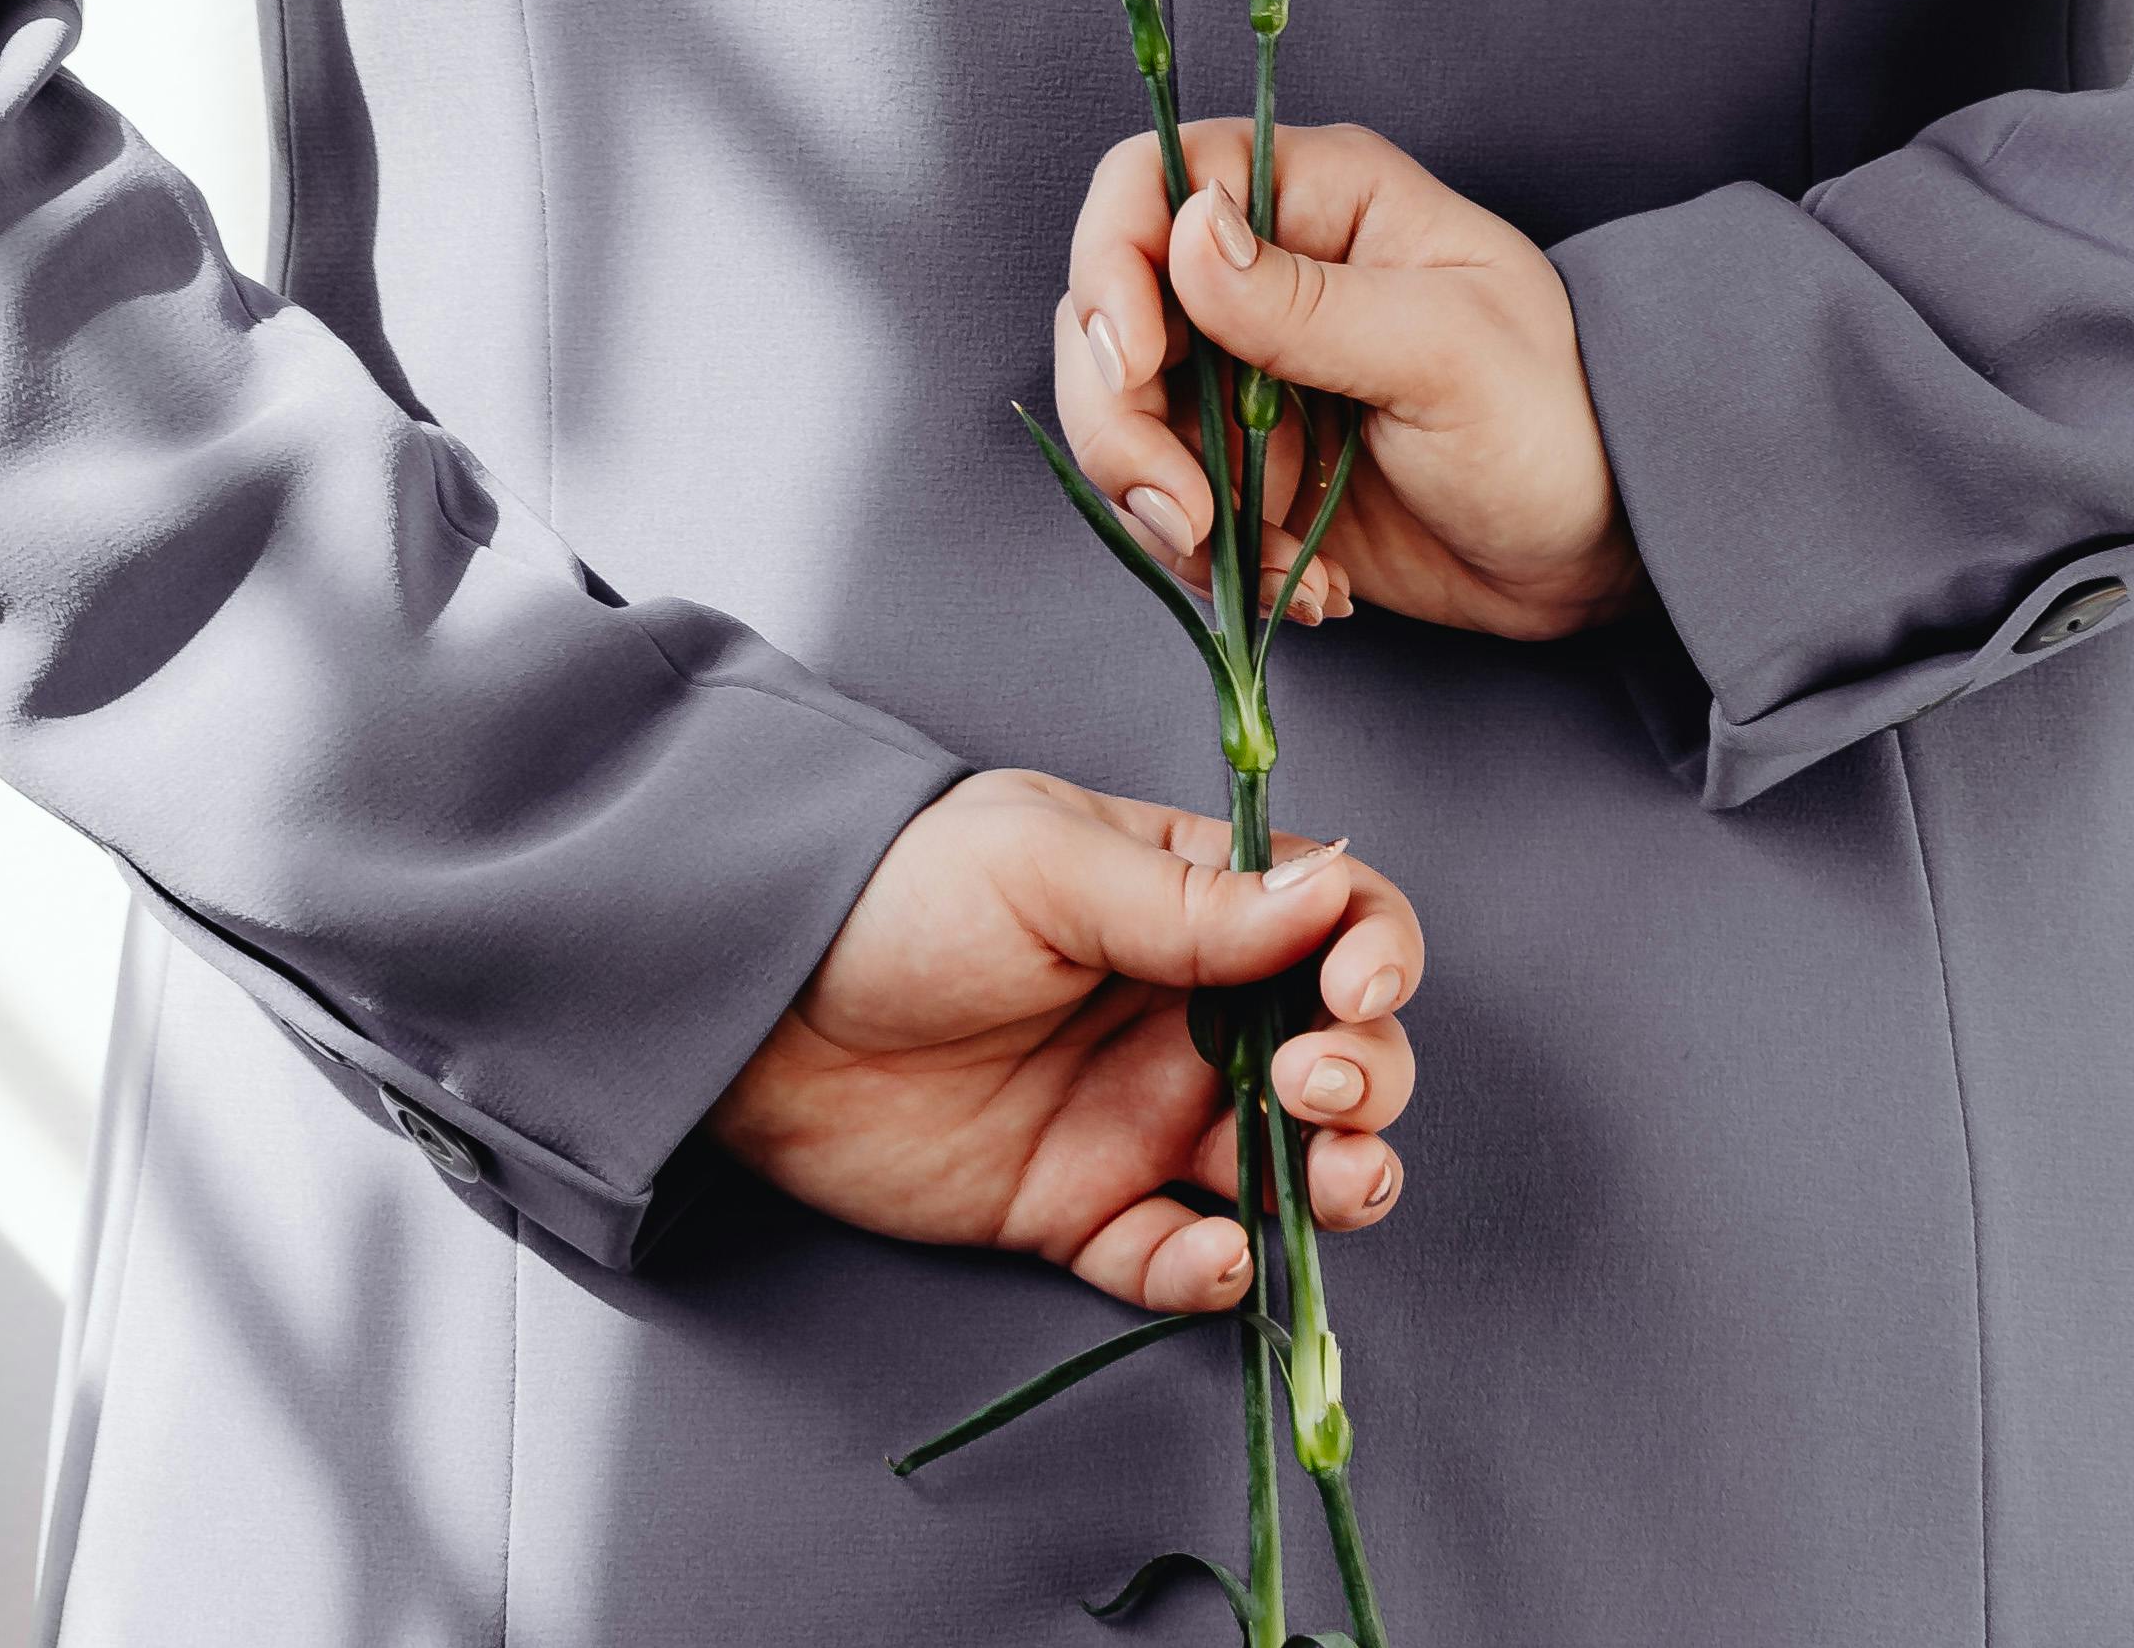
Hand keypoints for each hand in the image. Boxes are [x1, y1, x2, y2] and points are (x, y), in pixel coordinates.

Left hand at [704, 772, 1423, 1306]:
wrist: (760, 1007)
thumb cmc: (898, 893)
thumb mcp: (1046, 863)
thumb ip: (1189, 902)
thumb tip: (1331, 896)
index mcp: (1190, 898)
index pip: (1333, 917)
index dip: (1373, 953)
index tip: (1352, 988)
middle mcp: (1186, 1011)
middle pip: (1340, 1052)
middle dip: (1368, 1076)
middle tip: (1316, 1083)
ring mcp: (1139, 1117)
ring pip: (1288, 1168)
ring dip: (1336, 1181)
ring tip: (1325, 1181)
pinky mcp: (1082, 1211)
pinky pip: (1177, 1258)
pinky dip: (1214, 1271)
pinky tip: (1212, 1252)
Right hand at [1055, 119, 1644, 650]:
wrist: (1603, 546)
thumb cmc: (1556, 416)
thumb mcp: (1445, 351)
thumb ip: (1308, 304)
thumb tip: (1186, 232)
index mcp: (1315, 198)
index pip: (1153, 182)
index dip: (1114, 262)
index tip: (1134, 361)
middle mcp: (1263, 274)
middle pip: (1110, 312)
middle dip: (1123, 422)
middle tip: (1184, 513)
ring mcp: (1248, 376)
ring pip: (1126, 417)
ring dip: (1168, 509)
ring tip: (1272, 566)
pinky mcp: (1251, 468)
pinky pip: (1173, 505)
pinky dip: (1219, 560)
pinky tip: (1313, 585)